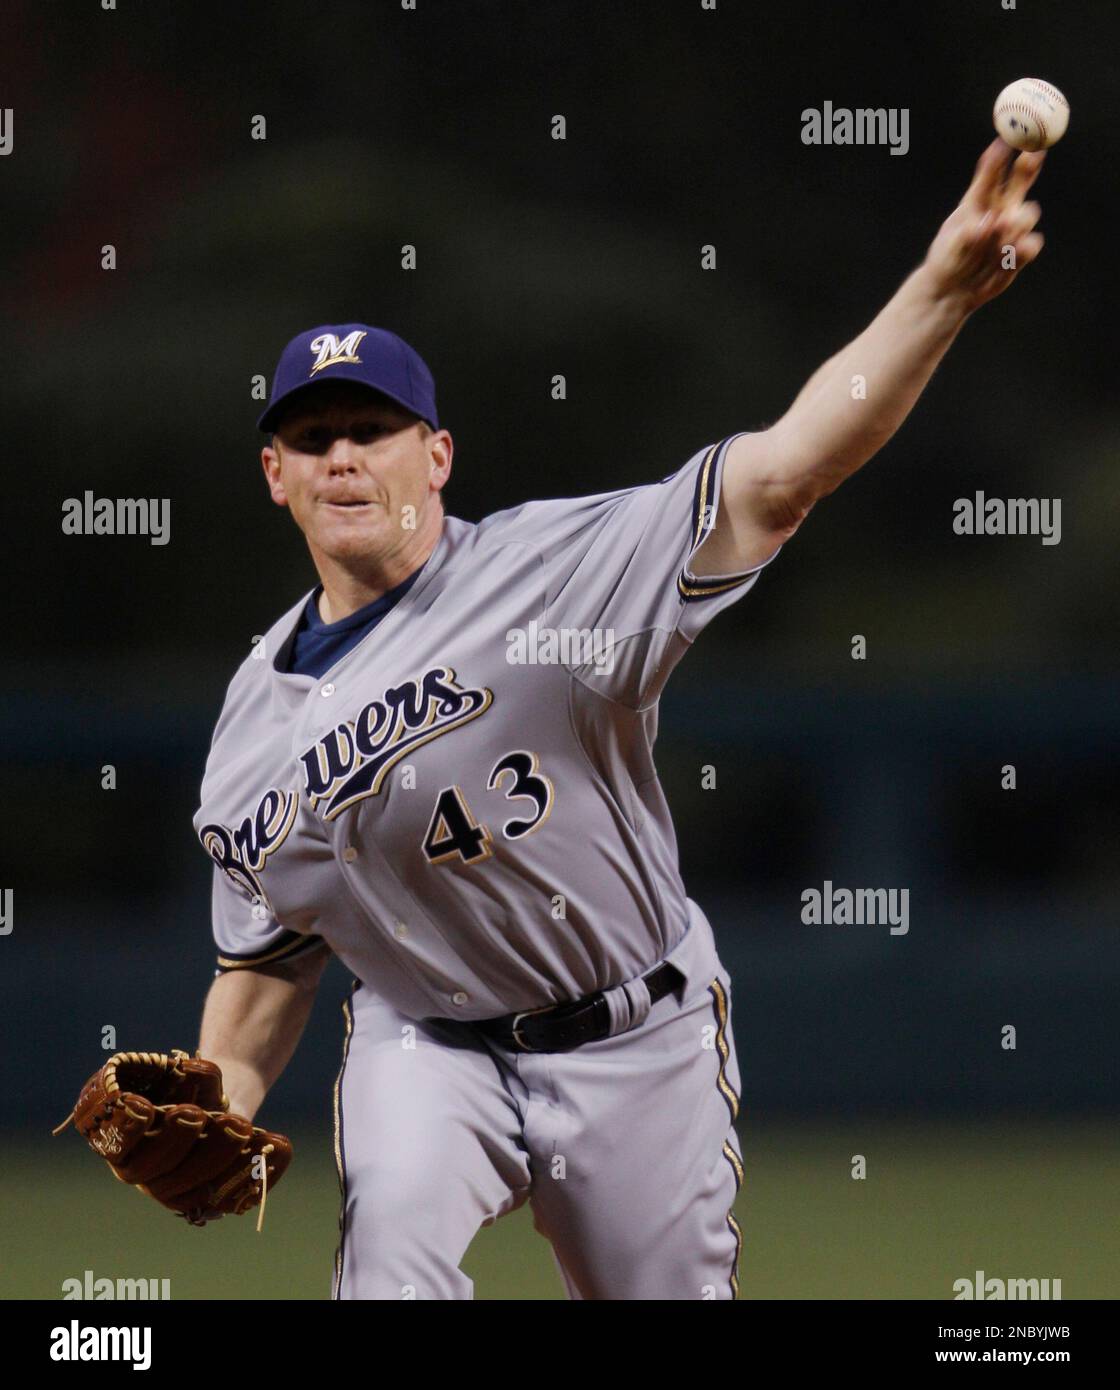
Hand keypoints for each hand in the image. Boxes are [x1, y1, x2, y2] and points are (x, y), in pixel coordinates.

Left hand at [922, 137, 1045, 313]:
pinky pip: (1032, 244)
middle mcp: (1000, 209)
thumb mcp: (952, 240)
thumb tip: (990, 221)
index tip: (1006, 141)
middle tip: (1033, 154)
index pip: (994, 172)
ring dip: (1019, 218)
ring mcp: (1012, 230)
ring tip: (1003, 227)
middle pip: (1020, 181)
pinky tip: (1017, 249)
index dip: (1002, 155)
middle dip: (1028, 165)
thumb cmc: (948, 258)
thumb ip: (970, 230)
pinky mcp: (1019, 252)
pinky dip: (1027, 245)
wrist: (951, 291)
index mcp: (979, 200)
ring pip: (1028, 213)